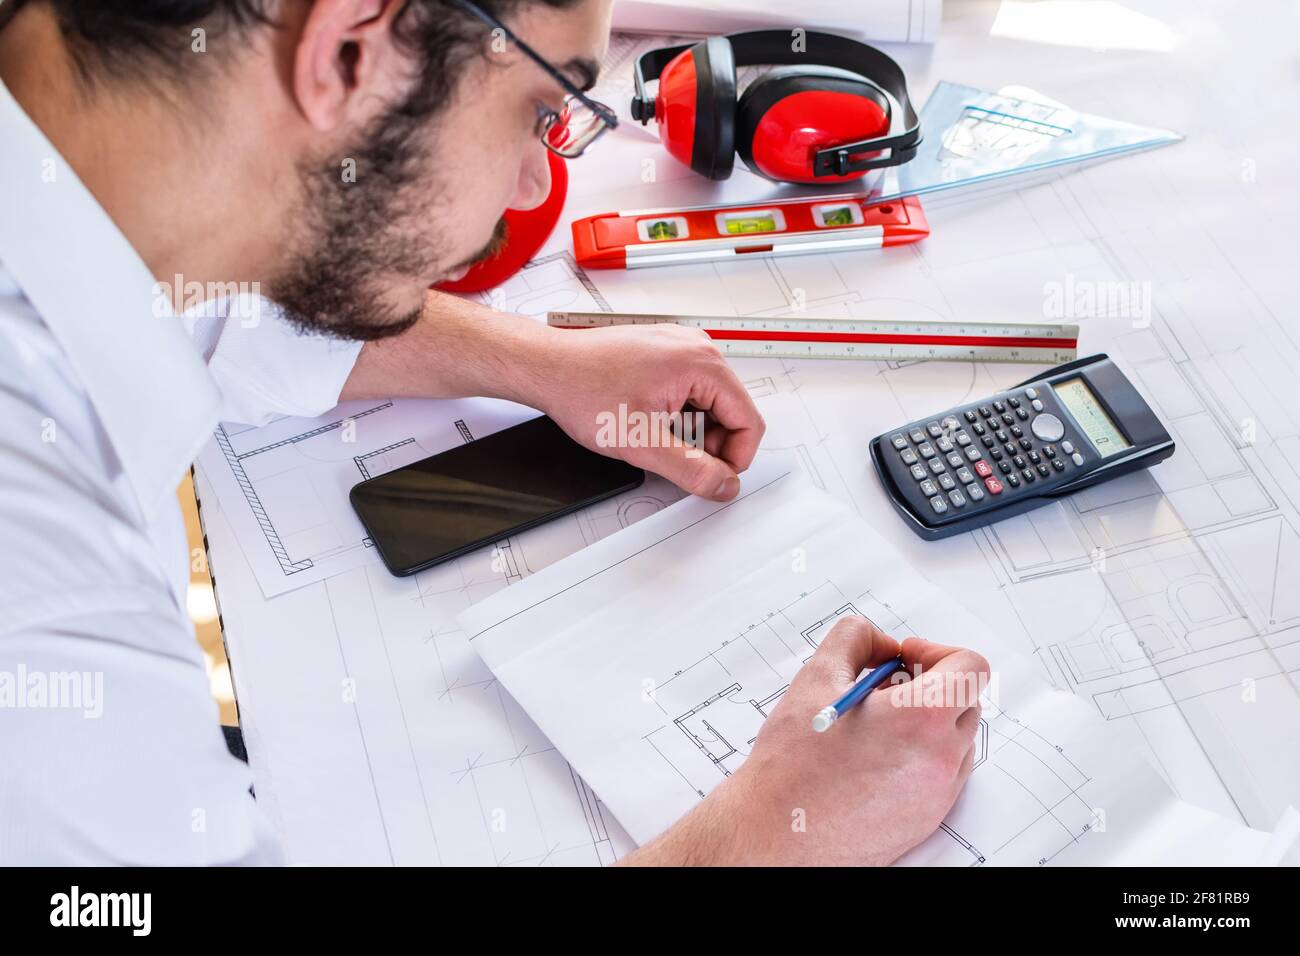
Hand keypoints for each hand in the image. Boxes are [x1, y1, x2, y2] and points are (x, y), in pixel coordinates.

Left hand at [530, 323, 765, 500]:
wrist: (548, 367)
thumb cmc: (584, 390)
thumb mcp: (642, 443)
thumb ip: (691, 470)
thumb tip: (724, 484)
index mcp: (702, 363)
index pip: (748, 421)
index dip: (734, 459)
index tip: (712, 477)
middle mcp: (697, 348)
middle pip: (732, 412)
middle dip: (711, 445)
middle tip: (675, 459)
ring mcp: (681, 348)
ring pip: (711, 404)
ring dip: (693, 431)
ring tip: (656, 438)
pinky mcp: (665, 354)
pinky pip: (691, 392)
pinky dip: (679, 415)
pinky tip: (651, 422)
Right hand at [624, 618, 987, 865]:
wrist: (777, 834)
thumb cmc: (792, 765)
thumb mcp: (815, 678)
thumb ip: (853, 639)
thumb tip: (879, 640)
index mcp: (920, 719)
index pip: (971, 667)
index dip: (939, 652)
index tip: (907, 658)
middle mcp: (940, 758)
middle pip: (968, 699)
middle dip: (932, 683)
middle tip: (885, 687)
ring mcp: (938, 793)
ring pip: (957, 737)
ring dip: (928, 719)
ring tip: (875, 724)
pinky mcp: (928, 818)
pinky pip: (943, 772)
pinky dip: (921, 754)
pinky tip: (875, 755)